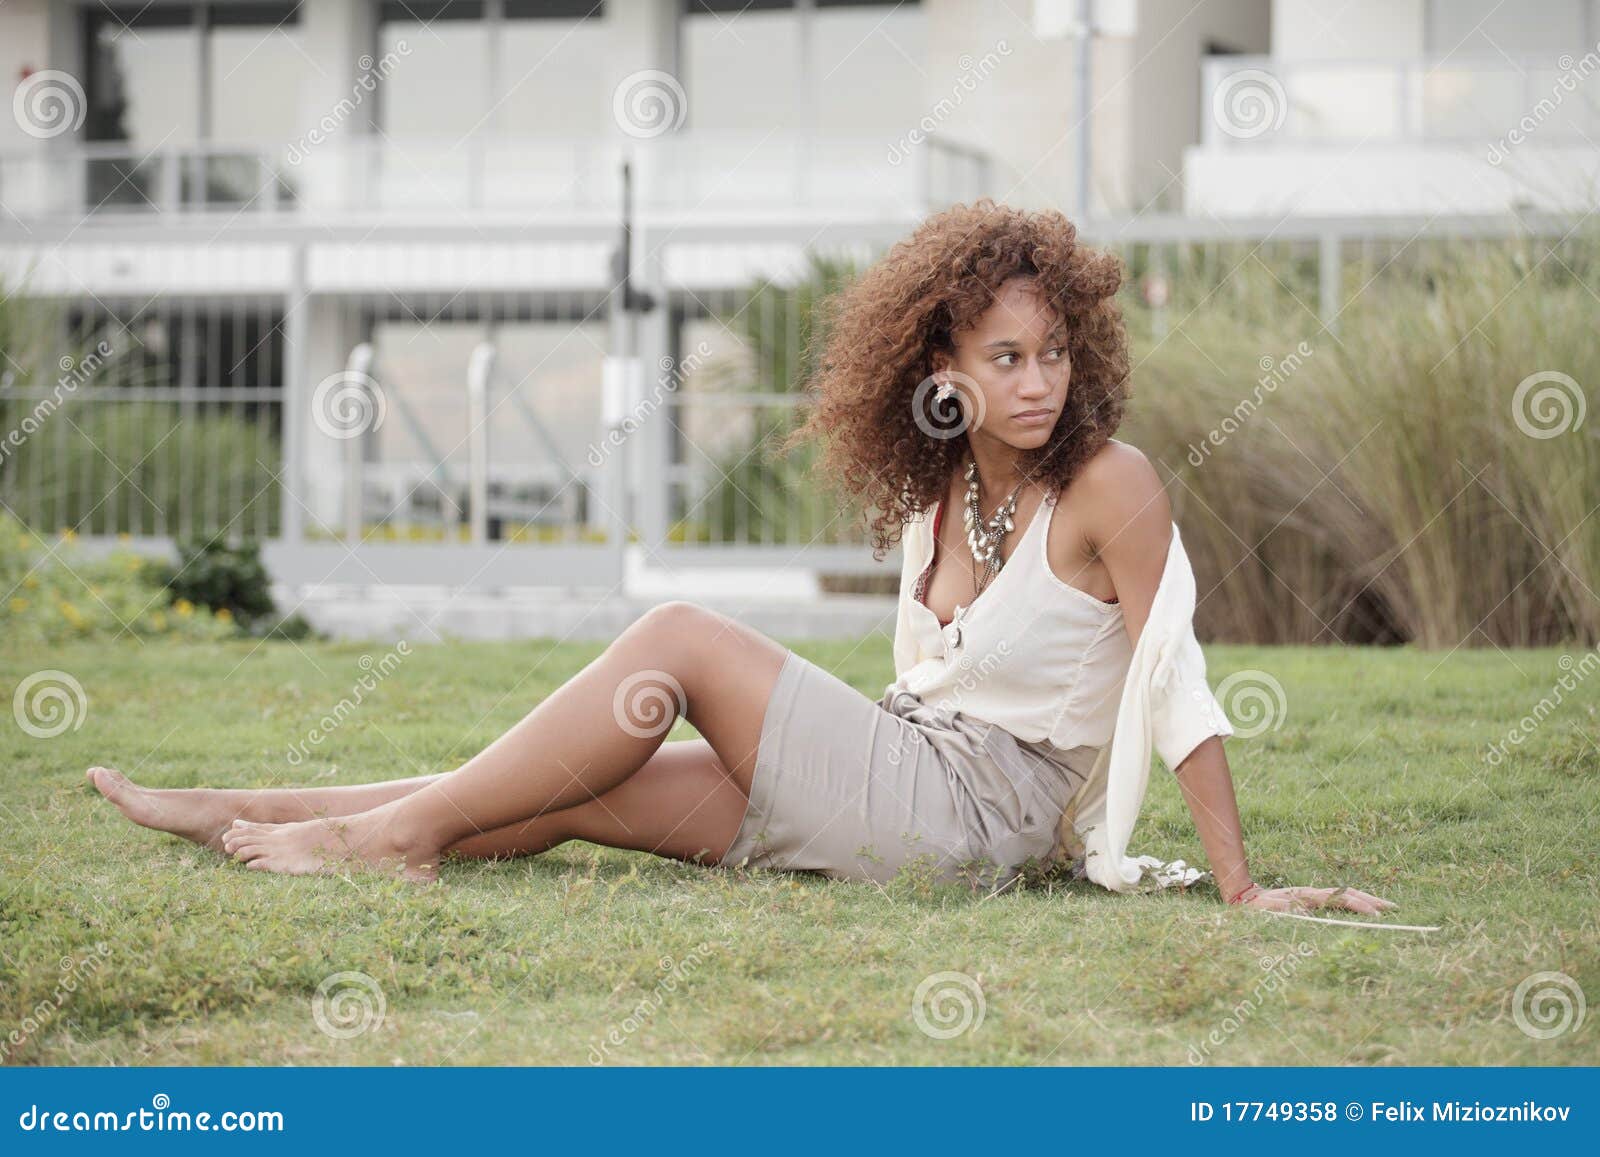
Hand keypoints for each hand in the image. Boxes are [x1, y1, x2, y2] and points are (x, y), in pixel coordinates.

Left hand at [1234, 883, 1396, 915]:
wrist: (1246, 899)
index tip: (1376, 915)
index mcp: (1308, 895)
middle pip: (1349, 893)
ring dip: (1367, 901)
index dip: (1359, 906)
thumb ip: (1287, 911)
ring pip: (1346, 895)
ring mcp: (1315, 896)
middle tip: (1395, 909)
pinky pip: (1339, 901)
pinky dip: (1356, 904)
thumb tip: (1304, 911)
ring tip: (1388, 908)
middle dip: (1372, 900)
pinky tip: (1367, 911)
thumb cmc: (1259, 909)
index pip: (1340, 898)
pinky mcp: (1313, 901)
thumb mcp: (1271, 911)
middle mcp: (1315, 893)